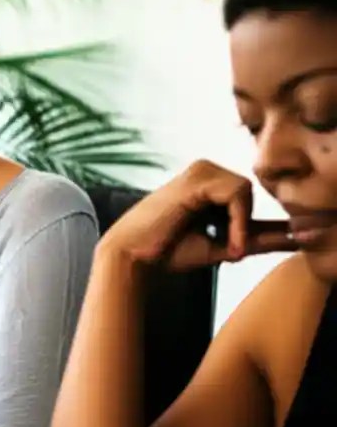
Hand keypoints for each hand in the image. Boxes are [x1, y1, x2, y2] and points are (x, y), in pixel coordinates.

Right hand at [100, 160, 295, 271]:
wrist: (132, 256)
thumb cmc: (168, 252)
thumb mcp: (220, 245)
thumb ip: (254, 239)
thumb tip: (294, 239)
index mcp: (206, 184)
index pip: (243, 198)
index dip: (252, 224)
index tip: (252, 247)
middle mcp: (203, 171)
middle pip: (249, 192)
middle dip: (245, 223)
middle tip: (233, 251)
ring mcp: (199, 170)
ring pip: (245, 191)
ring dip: (242, 224)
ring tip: (230, 250)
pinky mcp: (196, 178)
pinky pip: (236, 195)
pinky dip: (237, 221)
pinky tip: (228, 243)